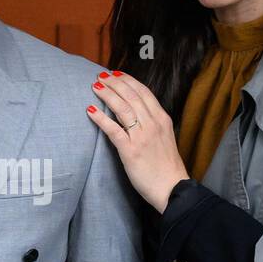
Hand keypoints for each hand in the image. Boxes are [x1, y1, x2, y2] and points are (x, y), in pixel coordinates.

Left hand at [86, 70, 188, 212]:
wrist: (172, 188)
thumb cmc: (166, 166)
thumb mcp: (165, 137)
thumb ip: (153, 123)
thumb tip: (137, 113)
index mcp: (162, 119)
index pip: (144, 92)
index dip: (128, 81)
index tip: (116, 73)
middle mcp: (153, 124)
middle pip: (131, 96)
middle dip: (115, 83)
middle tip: (101, 75)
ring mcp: (142, 136)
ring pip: (123, 108)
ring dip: (107, 94)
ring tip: (95, 86)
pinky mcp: (130, 151)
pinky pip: (113, 130)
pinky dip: (101, 118)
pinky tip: (90, 110)